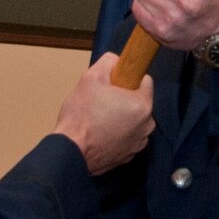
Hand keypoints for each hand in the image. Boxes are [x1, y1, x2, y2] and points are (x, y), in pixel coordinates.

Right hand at [53, 53, 153, 174]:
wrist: (71, 152)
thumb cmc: (81, 114)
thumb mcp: (90, 78)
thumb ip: (109, 62)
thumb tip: (117, 61)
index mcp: (142, 104)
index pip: (145, 80)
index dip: (128, 78)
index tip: (113, 84)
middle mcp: (147, 125)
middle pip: (140, 102)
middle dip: (125, 99)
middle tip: (103, 101)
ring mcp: (139, 143)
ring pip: (135, 120)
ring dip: (123, 117)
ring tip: (100, 119)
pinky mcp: (130, 156)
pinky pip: (129, 137)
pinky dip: (119, 134)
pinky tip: (102, 133)